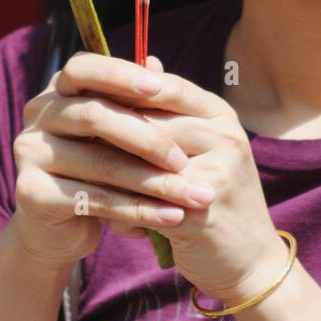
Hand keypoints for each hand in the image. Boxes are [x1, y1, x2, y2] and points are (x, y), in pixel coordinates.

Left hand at [12, 49, 285, 305]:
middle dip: (106, 133)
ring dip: (109, 175)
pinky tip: (109, 222)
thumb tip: (143, 59)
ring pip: (140, 165)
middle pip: (147, 122)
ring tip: (80, 177)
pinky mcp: (201, 213)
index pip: (164, 87)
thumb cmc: (215, 195)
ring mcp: (215, 174)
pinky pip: (144, 206)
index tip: (82, 98)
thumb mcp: (202, 145)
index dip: (121, 90)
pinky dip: (122, 215)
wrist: (250, 261)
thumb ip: (172, 108)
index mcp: (220, 115)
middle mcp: (224, 137)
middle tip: (69, 139)